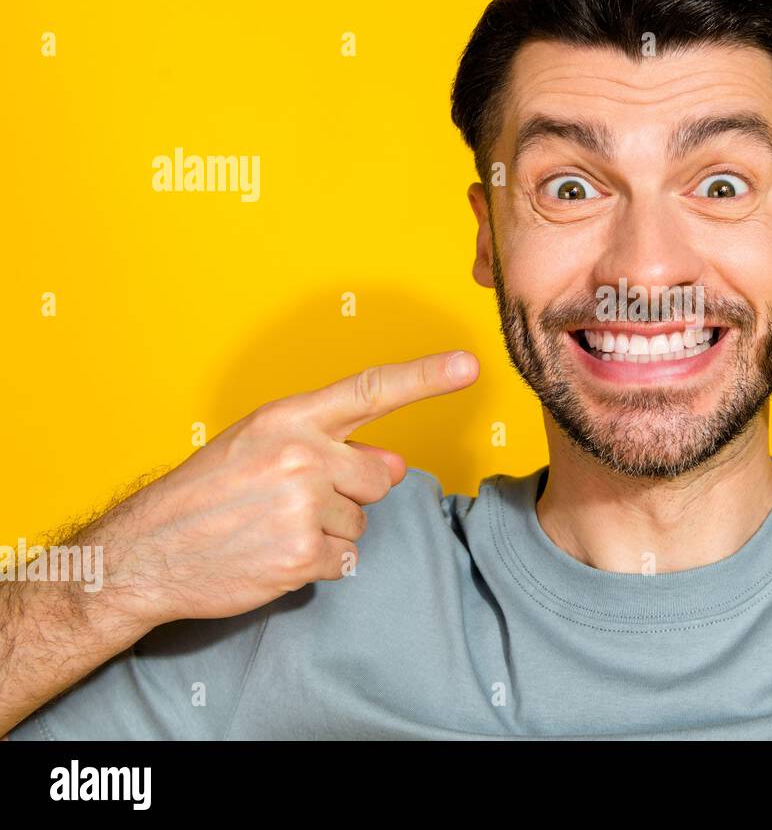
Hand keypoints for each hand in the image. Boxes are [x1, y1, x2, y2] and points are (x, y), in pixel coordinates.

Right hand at [85, 350, 479, 628]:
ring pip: (360, 522)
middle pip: (379, 477)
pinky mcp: (304, 556)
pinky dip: (317, 565)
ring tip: (272, 527)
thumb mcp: (257, 447)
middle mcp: (302, 455)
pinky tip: (273, 554)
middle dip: (352, 492)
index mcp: (288, 418)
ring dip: (328, 531)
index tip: (469, 364)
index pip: (371, 390)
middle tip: (294, 500)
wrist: (144, 553)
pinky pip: (345, 561)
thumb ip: (328, 445)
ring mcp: (304, 507)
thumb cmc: (203, 494)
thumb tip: (392, 461)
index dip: (426, 376)